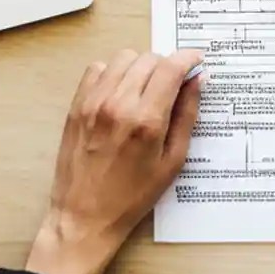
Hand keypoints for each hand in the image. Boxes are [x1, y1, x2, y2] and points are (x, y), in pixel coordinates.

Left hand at [25, 49, 204, 273]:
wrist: (85, 215)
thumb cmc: (133, 196)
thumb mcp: (172, 161)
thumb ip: (187, 116)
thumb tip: (198, 81)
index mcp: (146, 120)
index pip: (171, 68)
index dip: (188, 58)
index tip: (196, 61)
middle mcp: (118, 104)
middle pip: (149, 58)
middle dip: (166, 65)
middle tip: (173, 84)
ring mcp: (93, 102)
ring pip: (123, 58)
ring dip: (140, 66)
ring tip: (146, 88)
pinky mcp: (77, 105)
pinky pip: (98, 69)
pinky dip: (114, 72)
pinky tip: (120, 92)